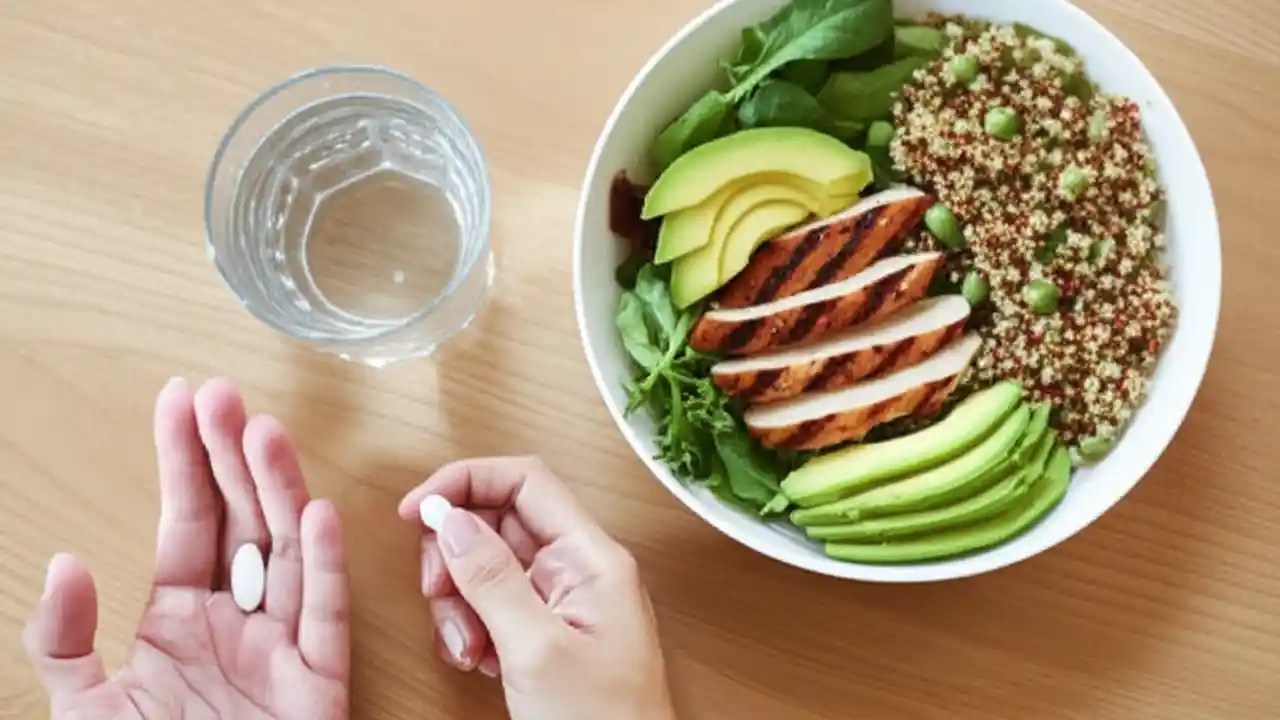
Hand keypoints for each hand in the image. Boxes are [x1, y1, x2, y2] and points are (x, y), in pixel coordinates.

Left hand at [24, 378, 348, 718]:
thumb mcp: (84, 711)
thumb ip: (64, 639)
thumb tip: (66, 560)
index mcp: (177, 622)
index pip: (187, 523)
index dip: (183, 461)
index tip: (181, 400)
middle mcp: (235, 622)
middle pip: (242, 522)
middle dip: (232, 457)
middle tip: (224, 396)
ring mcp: (280, 647)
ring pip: (286, 552)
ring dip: (278, 491)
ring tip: (264, 434)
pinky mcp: (319, 681)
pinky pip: (325, 615)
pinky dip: (323, 565)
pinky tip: (316, 514)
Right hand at [398, 457, 675, 719]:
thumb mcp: (537, 650)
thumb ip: (491, 579)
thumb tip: (450, 517)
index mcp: (591, 557)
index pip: (525, 481)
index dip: (464, 482)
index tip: (415, 511)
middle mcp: (578, 569)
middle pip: (497, 522)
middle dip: (454, 555)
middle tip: (438, 593)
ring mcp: (561, 602)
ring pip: (486, 568)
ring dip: (459, 603)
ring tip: (468, 650)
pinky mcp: (546, 634)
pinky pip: (492, 608)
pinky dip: (472, 630)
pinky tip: (481, 664)